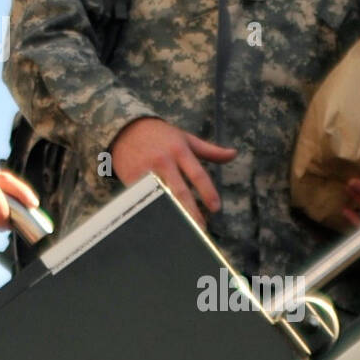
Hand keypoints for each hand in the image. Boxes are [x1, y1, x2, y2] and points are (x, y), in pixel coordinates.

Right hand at [110, 117, 236, 229]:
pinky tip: (160, 223)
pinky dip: (152, 210)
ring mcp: (146, 170)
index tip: (215, 208)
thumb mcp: (185, 138)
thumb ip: (210, 150)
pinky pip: (144, 198)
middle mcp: (163, 160)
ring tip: (181, 230)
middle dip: (191, 211)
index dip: (207, 192)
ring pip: (161, 197)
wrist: (126, 129)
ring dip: (172, 214)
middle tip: (200, 228)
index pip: (197, 174)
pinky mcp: (132, 178)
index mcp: (180, 150)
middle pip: (179, 190)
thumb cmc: (160, 135)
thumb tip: (234, 154)